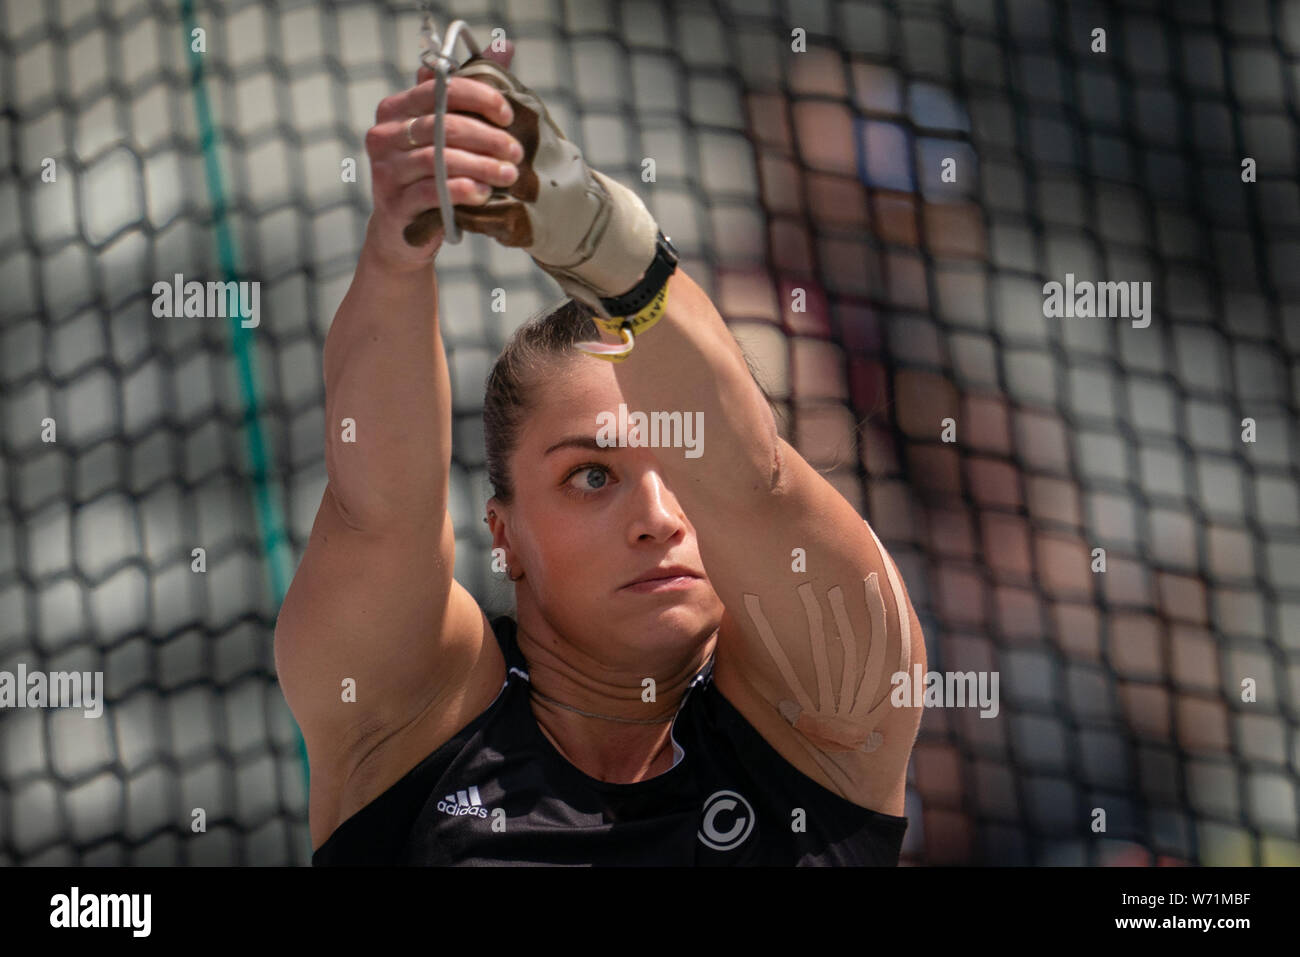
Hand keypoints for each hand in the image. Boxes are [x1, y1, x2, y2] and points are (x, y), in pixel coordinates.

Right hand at [363, 42, 522, 270]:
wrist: (404, 232)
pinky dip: (462, 190)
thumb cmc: (432, 176)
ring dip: (481, 165)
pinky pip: (431, 191)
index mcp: (397, 109)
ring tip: (509, 174)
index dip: (479, 96)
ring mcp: (385, 170)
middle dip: (487, 137)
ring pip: (439, 159)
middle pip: (443, 126)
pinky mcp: (393, 203)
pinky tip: (484, 193)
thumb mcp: (449, 133)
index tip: (508, 114)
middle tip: (517, 152)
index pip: (441, 88)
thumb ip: (471, 91)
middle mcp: (384, 135)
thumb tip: (504, 47)